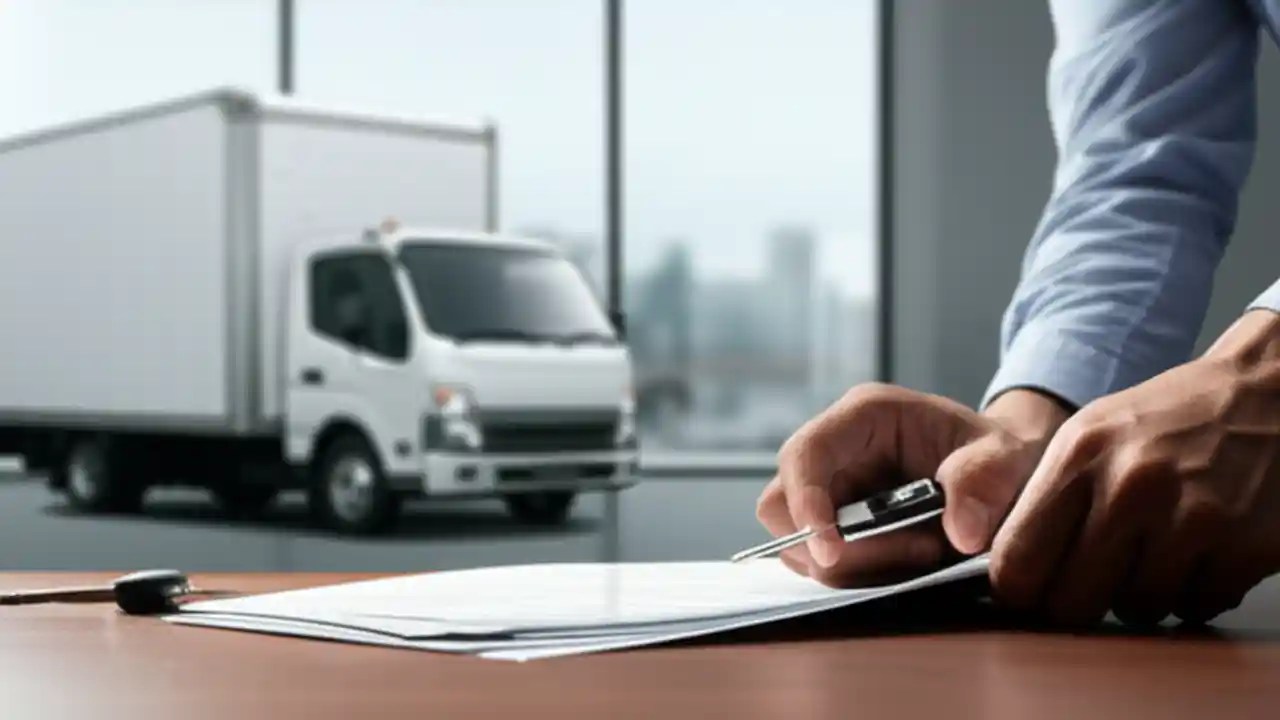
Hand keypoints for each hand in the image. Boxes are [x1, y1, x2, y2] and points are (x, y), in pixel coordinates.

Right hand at [755, 384, 1063, 586]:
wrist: (1004, 475)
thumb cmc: (998, 454)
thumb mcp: (1005, 459)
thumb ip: (984, 484)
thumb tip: (960, 532)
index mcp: (862, 417)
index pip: (803, 455)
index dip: (804, 502)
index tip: (830, 549)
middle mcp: (835, 453)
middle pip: (782, 507)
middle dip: (833, 545)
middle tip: (908, 553)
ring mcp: (830, 492)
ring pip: (798, 544)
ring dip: (855, 564)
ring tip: (923, 552)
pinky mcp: (836, 528)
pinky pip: (822, 563)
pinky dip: (861, 574)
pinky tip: (908, 562)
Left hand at [991, 310, 1279, 624]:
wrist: (1266, 393)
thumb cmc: (1170, 420)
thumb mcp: (1091, 435)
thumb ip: (1046, 497)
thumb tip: (1001, 565)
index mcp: (1080, 456)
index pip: (1018, 561)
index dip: (1021, 589)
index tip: (1031, 590)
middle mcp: (1130, 486)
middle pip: (1072, 601)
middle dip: (1078, 601)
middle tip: (1093, 581)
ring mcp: (1191, 518)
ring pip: (1136, 608)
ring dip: (1141, 593)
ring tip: (1157, 549)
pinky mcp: (1244, 546)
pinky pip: (1194, 606)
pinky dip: (1193, 591)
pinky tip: (1200, 550)